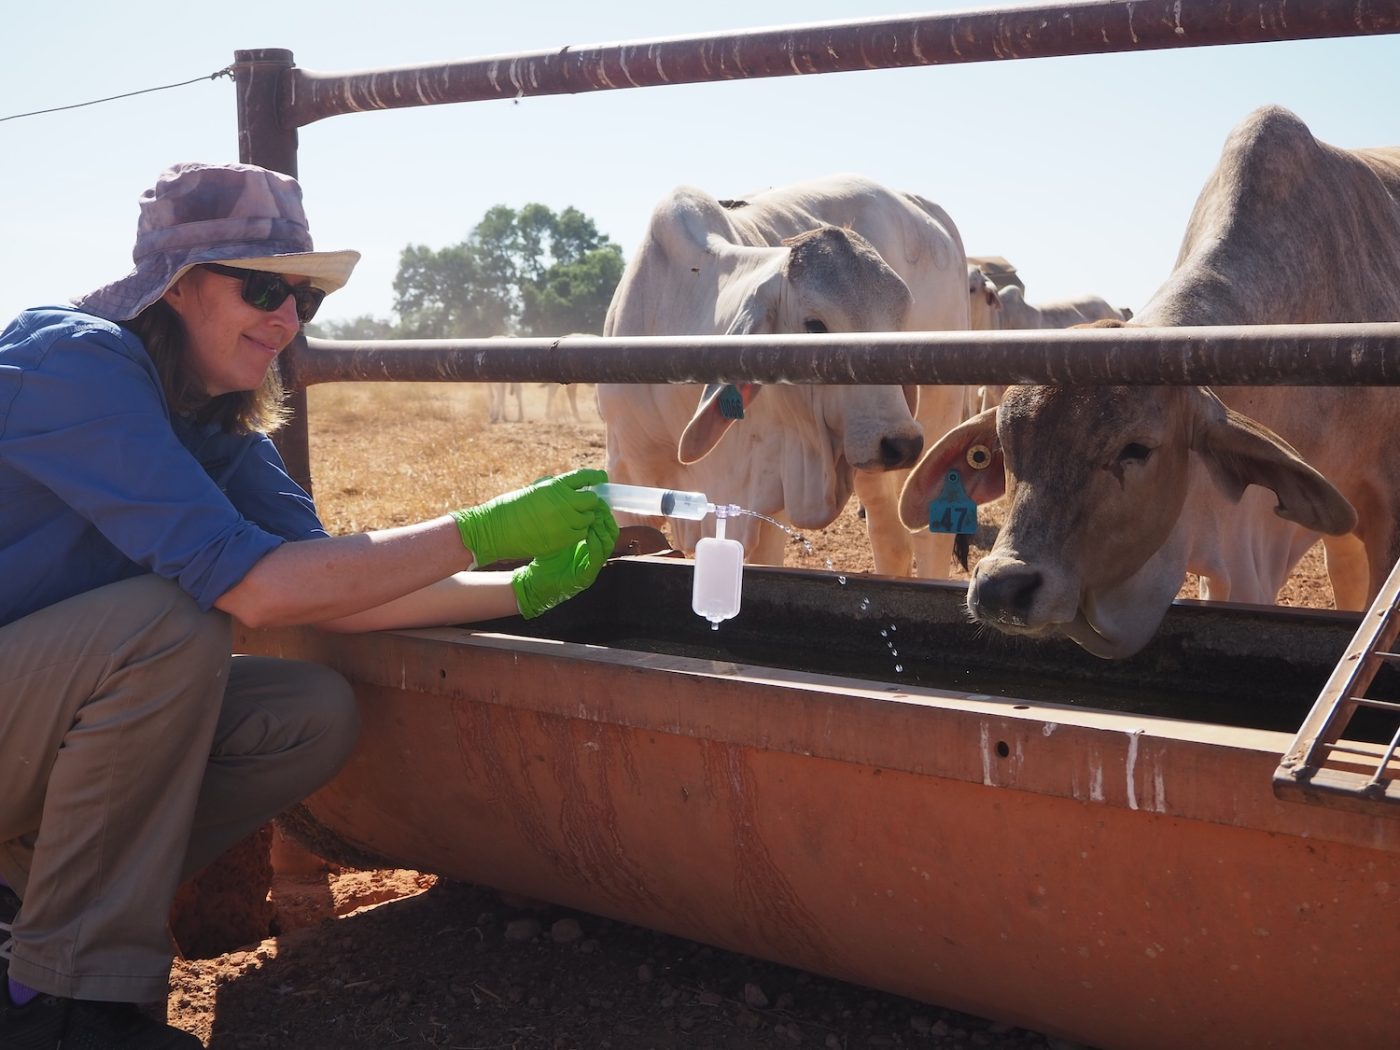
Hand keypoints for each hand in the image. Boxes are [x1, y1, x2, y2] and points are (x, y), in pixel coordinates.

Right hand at [451, 468, 607, 567]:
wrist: (495, 529)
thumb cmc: (510, 508)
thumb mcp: (534, 490)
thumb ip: (555, 489)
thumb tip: (573, 490)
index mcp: (555, 486)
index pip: (585, 477)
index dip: (596, 477)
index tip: (601, 478)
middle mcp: (564, 502)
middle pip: (592, 500)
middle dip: (591, 502)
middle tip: (585, 505)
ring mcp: (565, 521)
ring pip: (588, 519)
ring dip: (584, 519)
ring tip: (571, 520)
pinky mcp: (562, 539)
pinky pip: (580, 534)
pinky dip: (578, 532)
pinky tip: (566, 532)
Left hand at [510, 511, 618, 618]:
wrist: (535, 585)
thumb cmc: (546, 561)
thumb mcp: (558, 538)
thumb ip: (567, 524)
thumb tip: (569, 502)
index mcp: (591, 546)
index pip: (606, 527)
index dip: (605, 513)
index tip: (598, 501)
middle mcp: (595, 556)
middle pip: (611, 534)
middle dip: (606, 519)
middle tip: (598, 508)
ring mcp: (592, 568)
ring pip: (607, 545)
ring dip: (602, 530)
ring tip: (593, 519)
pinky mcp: (586, 577)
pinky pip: (596, 558)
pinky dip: (595, 545)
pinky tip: (589, 535)